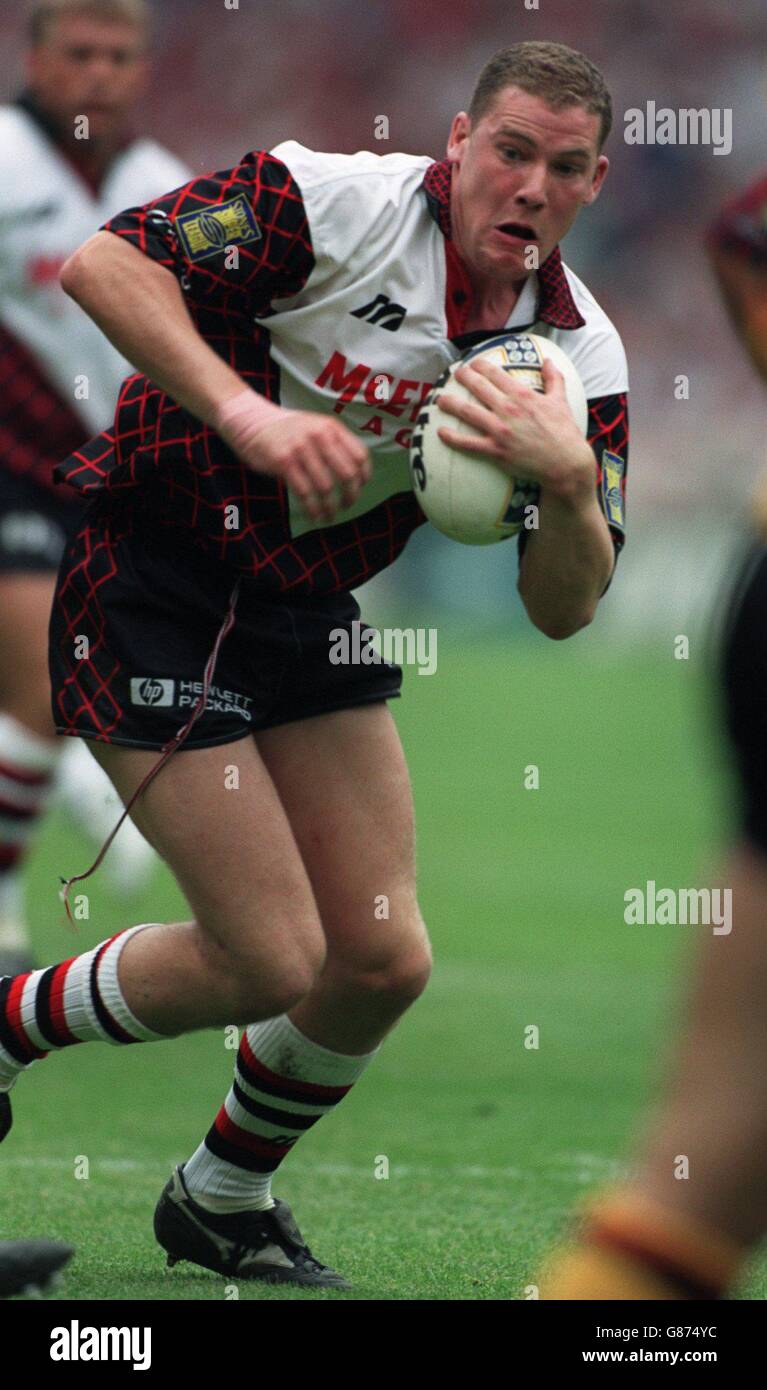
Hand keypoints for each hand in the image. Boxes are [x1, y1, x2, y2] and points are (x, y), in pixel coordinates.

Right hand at [216, 395, 371, 522]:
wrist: (249, 420)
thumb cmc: (284, 430)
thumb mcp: (313, 426)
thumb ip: (332, 443)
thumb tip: (352, 474)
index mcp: (331, 427)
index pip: (360, 455)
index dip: (364, 476)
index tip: (360, 488)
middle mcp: (319, 436)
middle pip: (348, 474)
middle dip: (350, 495)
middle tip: (347, 506)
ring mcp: (301, 449)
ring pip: (326, 487)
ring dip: (331, 507)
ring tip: (329, 516)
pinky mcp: (284, 462)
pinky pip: (305, 493)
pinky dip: (313, 509)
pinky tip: (314, 516)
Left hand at [436, 357, 593, 501]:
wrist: (564, 462)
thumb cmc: (564, 431)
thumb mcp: (561, 400)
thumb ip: (553, 378)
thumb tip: (547, 360)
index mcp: (522, 394)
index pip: (495, 373)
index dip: (480, 365)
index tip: (472, 363)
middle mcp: (507, 409)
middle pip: (478, 387)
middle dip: (463, 377)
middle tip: (454, 374)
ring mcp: (499, 430)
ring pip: (468, 411)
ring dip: (450, 403)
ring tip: (439, 399)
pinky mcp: (495, 450)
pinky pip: (468, 443)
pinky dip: (452, 438)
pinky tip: (440, 432)